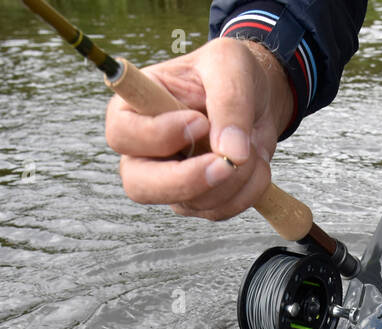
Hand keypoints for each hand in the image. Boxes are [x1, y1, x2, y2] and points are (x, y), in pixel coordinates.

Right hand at [104, 37, 293, 220]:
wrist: (258, 99)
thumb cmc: (231, 72)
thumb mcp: (230, 64)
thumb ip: (228, 101)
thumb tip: (231, 153)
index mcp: (135, 108)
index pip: (123, 134)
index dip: (157, 136)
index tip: (201, 122)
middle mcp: (144, 150)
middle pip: (139, 185)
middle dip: (187, 181)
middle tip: (226, 164)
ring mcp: (169, 180)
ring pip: (187, 202)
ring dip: (232, 180)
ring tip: (252, 146)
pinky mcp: (197, 199)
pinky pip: (217, 211)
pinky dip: (247, 192)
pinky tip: (256, 164)